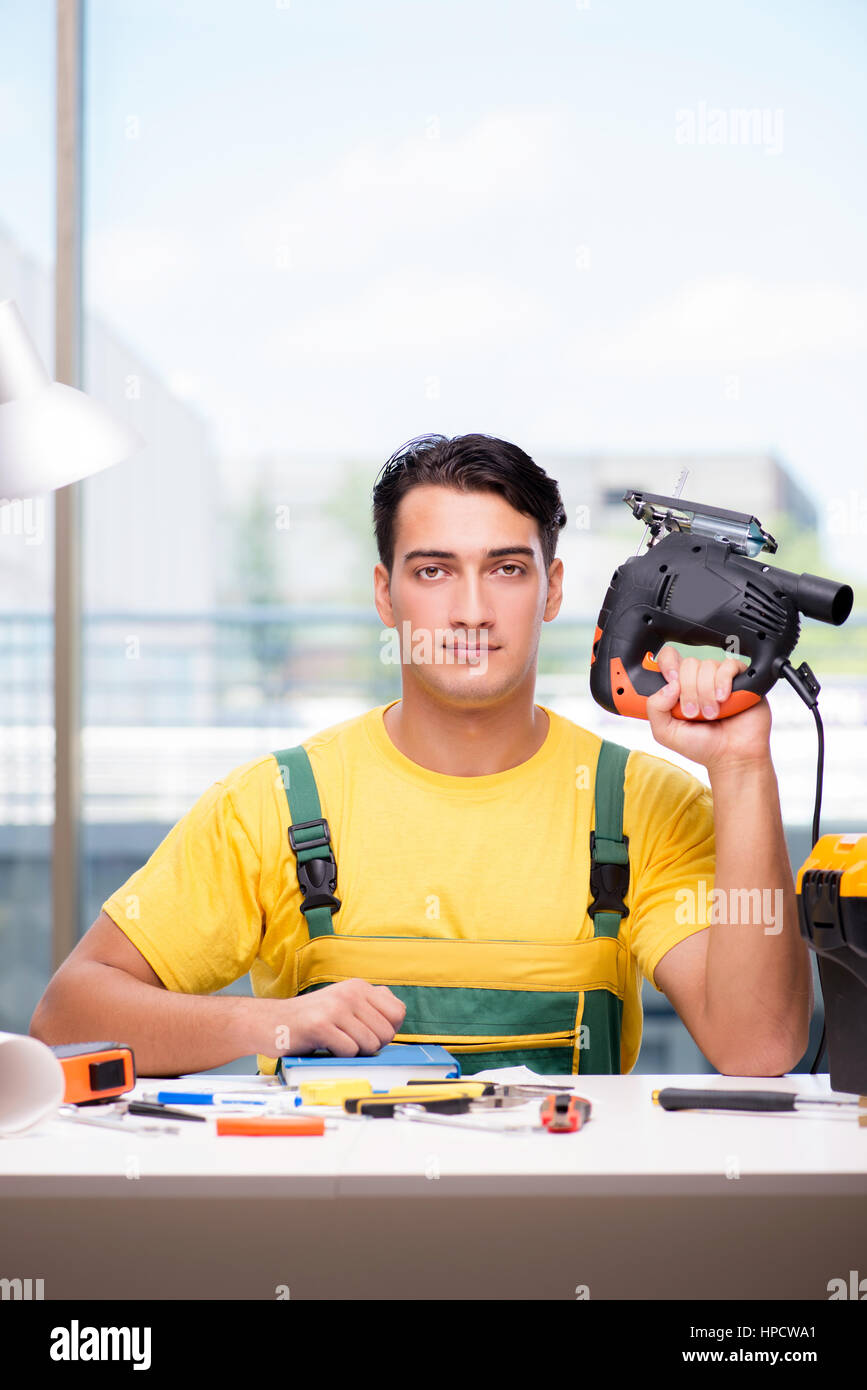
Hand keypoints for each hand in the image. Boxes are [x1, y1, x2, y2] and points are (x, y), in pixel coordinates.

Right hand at [259, 978, 406, 1057]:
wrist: (272, 1022)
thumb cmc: (312, 1018)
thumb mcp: (344, 1002)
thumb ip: (371, 1004)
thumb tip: (398, 1013)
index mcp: (359, 987)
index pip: (398, 1013)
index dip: (388, 1030)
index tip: (368, 1032)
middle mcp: (350, 993)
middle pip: (386, 1033)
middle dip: (371, 1045)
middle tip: (349, 1040)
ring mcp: (335, 1007)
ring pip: (369, 1044)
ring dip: (354, 1051)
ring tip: (336, 1042)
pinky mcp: (321, 1025)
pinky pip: (349, 1050)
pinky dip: (339, 1055)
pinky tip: (325, 1045)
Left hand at [646, 643, 771, 774]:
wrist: (731, 757)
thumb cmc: (702, 745)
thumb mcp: (666, 732)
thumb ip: (655, 708)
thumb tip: (669, 685)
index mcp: (680, 687)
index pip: (669, 658)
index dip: (667, 665)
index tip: (671, 682)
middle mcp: (700, 679)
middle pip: (688, 664)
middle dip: (688, 691)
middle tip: (693, 713)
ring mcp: (720, 678)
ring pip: (707, 665)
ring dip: (706, 693)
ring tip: (711, 714)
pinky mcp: (742, 679)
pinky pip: (729, 666)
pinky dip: (723, 683)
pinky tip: (723, 700)